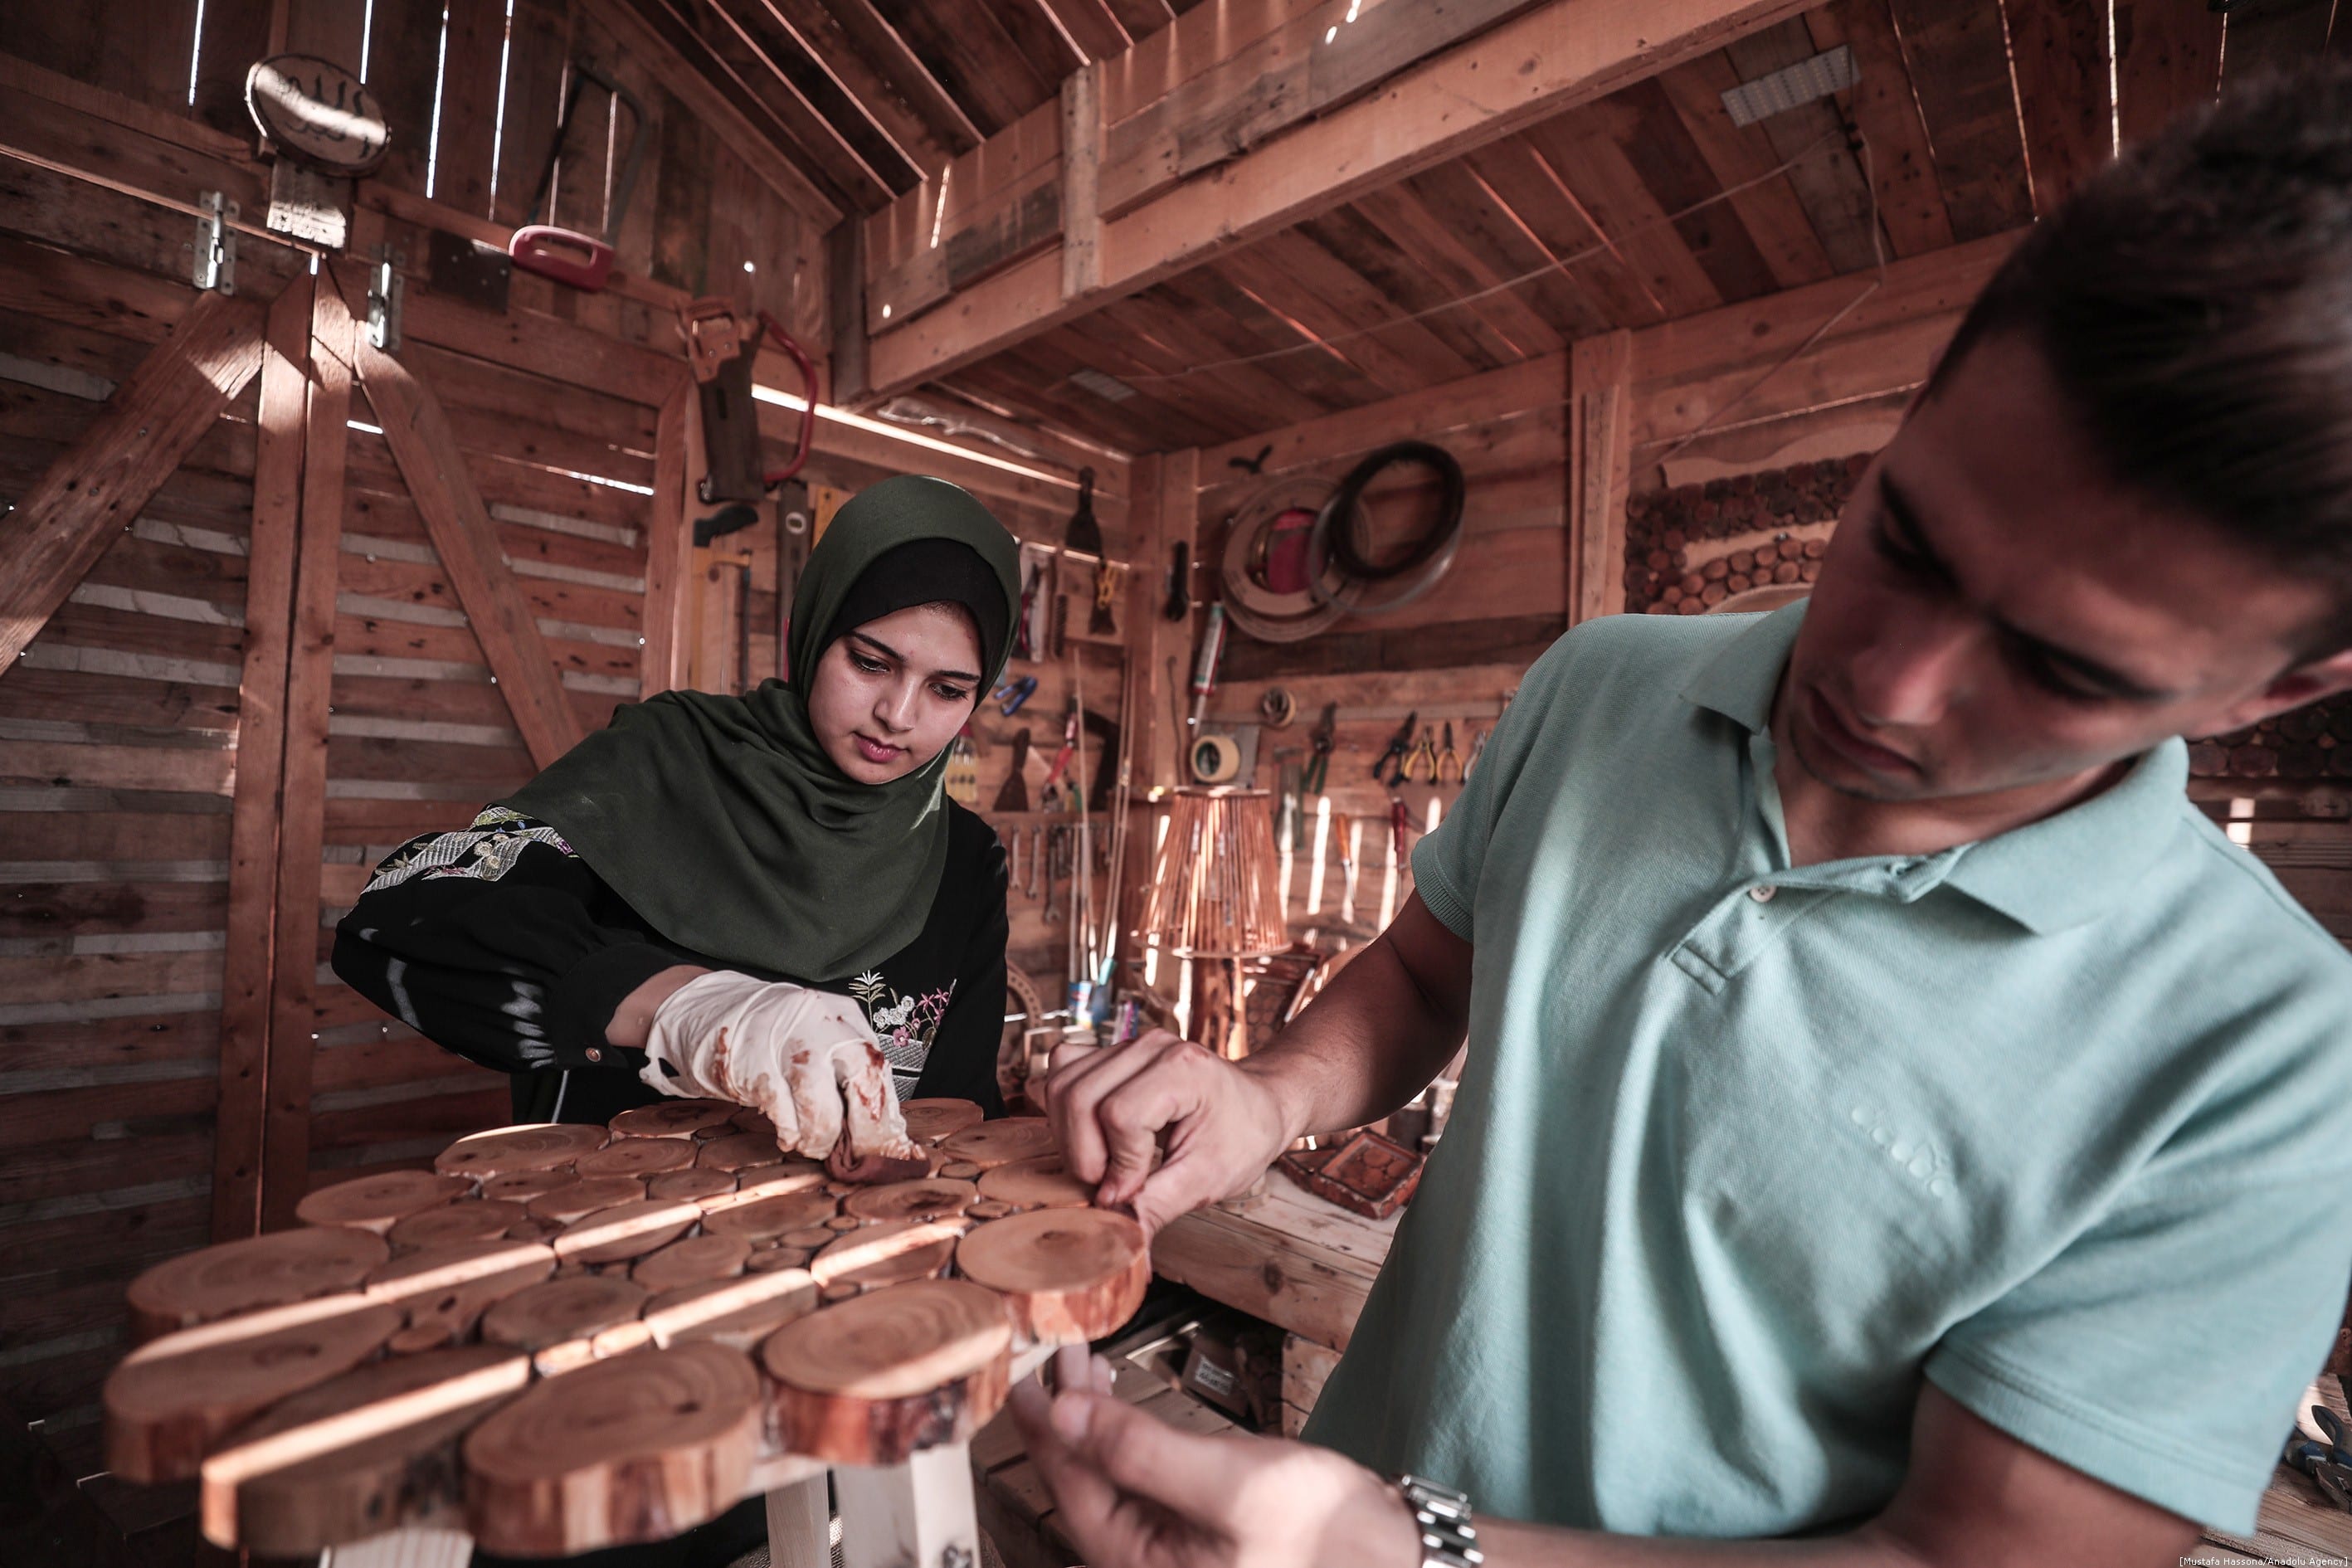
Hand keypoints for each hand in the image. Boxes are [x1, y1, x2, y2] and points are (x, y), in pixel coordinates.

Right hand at [642, 971, 917, 1163]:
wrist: (715, 1011)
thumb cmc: (777, 1037)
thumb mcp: (821, 1040)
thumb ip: (847, 1076)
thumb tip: (880, 1132)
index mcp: (843, 1016)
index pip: (877, 1066)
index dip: (885, 1114)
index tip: (889, 1147)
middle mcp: (819, 1021)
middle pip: (859, 1075)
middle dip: (864, 1126)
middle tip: (860, 1154)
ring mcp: (783, 1038)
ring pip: (817, 1097)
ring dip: (821, 1134)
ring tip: (816, 1146)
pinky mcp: (750, 1060)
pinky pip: (778, 1107)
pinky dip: (789, 1131)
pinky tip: (789, 1137)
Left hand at [1011, 1348, 1419, 1567]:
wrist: (1397, 1562)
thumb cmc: (1328, 1537)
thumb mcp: (1229, 1483)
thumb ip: (1139, 1449)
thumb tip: (1064, 1412)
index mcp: (1140, 1565)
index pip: (1070, 1485)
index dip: (1045, 1421)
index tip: (1024, 1369)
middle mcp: (1147, 1566)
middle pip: (1084, 1484)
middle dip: (1067, 1416)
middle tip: (1057, 1351)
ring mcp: (1173, 1556)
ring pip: (1111, 1481)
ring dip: (1097, 1422)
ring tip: (1087, 1366)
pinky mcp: (1198, 1539)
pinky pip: (1144, 1487)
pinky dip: (1130, 1440)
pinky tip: (1128, 1411)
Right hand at [1037, 1030, 1294, 1234]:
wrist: (1258, 1105)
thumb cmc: (1243, 1137)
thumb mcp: (1208, 1181)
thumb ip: (1157, 1206)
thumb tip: (1119, 1239)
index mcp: (1184, 1070)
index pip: (1119, 1116)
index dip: (1119, 1164)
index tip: (1134, 1191)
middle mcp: (1151, 1047)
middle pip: (1079, 1097)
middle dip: (1085, 1155)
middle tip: (1112, 1184)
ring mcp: (1129, 1045)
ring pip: (1062, 1086)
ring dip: (1071, 1137)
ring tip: (1106, 1163)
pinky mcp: (1112, 1053)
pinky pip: (1063, 1075)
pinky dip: (1065, 1113)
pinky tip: (1094, 1136)